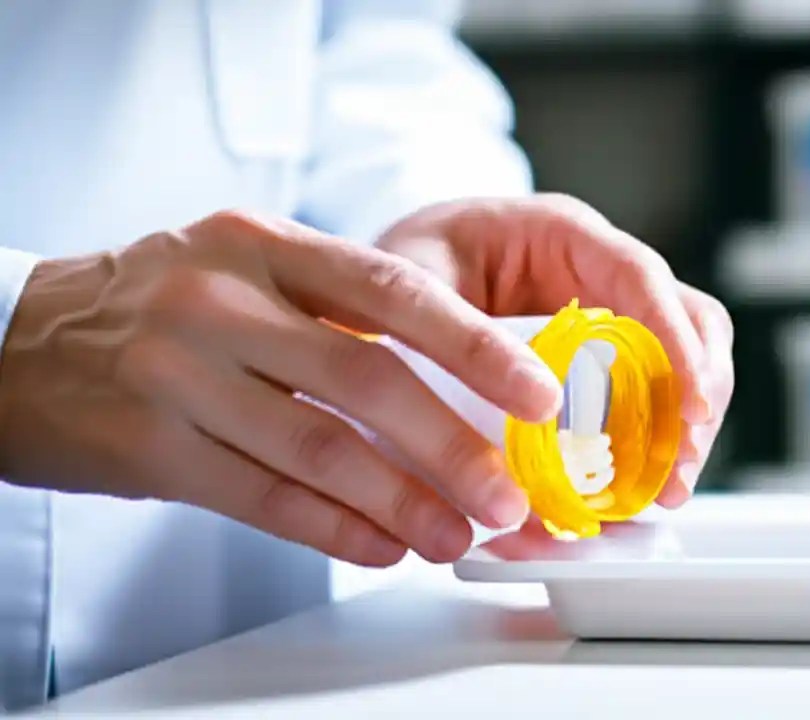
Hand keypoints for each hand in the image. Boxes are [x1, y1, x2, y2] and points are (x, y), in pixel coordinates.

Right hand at [0, 210, 564, 565]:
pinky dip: (335, 529)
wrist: (17, 337)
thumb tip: (457, 382)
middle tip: (507, 496)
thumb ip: (336, 311)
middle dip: (452, 446)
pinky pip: (264, 498)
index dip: (476, 347)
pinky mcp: (148, 446)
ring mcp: (179, 374)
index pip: (394, 292)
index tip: (538, 395)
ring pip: (320, 449)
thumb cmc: (159, 302)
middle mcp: (223, 301)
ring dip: (403, 503)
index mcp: (265, 246)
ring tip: (456, 535)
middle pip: (367, 379)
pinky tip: (382, 546)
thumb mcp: (243, 268)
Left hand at [377, 194, 734, 507]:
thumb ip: (458, 336)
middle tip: (680, 467)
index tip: (691, 404)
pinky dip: (645, 450)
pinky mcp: (595, 367)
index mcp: (562, 234)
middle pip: (689, 323)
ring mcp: (604, 321)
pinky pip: (643, 403)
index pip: (639, 276)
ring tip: (664, 492)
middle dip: (696, 398)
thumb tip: (520, 414)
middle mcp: (598, 273)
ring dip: (681, 432)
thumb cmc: (404, 262)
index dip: (675, 340)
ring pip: (680, 367)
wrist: (380, 282)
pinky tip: (631, 493)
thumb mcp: (411, 281)